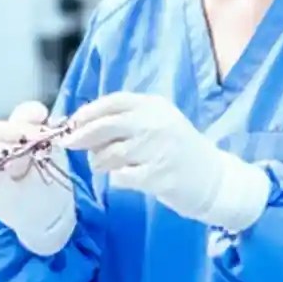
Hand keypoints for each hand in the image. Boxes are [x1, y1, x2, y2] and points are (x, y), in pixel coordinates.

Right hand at [0, 100, 75, 255]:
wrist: (51, 213)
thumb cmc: (52, 181)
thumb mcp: (54, 156)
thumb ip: (47, 138)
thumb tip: (47, 124)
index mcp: (21, 132)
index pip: (21, 114)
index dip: (30, 113)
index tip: (43, 117)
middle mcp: (0, 143)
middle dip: (11, 130)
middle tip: (31, 139)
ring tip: (15, 153)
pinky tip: (5, 164)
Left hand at [60, 92, 271, 232]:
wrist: (213, 178)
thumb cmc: (177, 150)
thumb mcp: (158, 123)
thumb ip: (126, 120)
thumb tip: (82, 124)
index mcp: (155, 106)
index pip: (114, 102)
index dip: (88, 112)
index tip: (72, 123)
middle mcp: (157, 123)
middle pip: (106, 126)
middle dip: (82, 136)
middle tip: (69, 144)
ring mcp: (159, 149)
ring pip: (110, 154)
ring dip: (99, 162)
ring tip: (103, 166)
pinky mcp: (159, 175)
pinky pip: (121, 177)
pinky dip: (116, 178)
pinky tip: (124, 178)